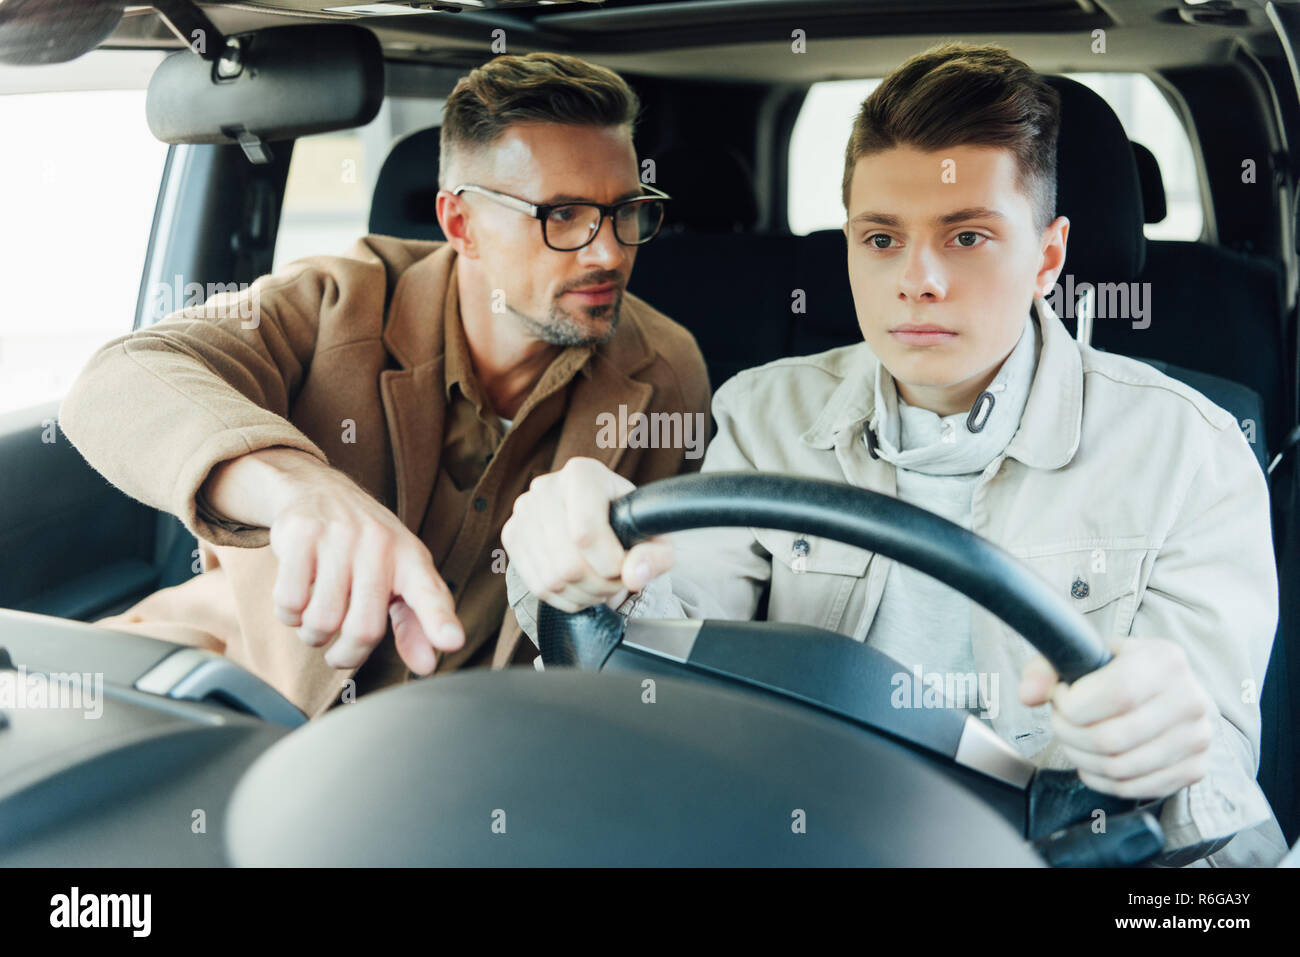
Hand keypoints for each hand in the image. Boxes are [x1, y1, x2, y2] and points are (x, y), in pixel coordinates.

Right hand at [265, 467, 464, 673]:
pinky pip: (289, 601)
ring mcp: (340, 536)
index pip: (430, 593)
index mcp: (411, 558)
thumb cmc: (367, 547)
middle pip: (363, 629)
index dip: (440, 621)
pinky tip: (297, 600)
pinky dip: (288, 614)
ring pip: (321, 620)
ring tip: (315, 621)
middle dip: (345, 655)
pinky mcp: (301, 533)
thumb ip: (414, 623)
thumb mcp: (399, 576)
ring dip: (312, 635)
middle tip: (338, 652)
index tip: (453, 643)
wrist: (319, 491)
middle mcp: (380, 544)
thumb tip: (426, 665)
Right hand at [501, 457, 674, 611]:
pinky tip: (582, 587)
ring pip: (552, 578)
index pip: (586, 531)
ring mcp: (524, 511)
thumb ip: (655, 554)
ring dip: (584, 593)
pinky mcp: (511, 535)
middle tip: (617, 581)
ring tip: (602, 584)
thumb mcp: (654, 534)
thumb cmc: (629, 522)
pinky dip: (566, 597)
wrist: (600, 517)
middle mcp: (547, 487)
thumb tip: (634, 576)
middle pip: (568, 561)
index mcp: (583, 474)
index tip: (624, 570)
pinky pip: (537, 585)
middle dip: (600, 583)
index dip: (608, 563)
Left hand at [1019, 637, 1216, 799]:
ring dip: (1080, 757)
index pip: (1118, 694)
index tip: (1060, 697)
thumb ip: (1045, 668)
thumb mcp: (1082, 653)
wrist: (1163, 688)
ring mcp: (1197, 738)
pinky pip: (1132, 788)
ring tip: (1073, 737)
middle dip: (1069, 734)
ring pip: (1119, 768)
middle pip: (1112, 738)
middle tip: (1062, 721)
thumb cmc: (1117, 669)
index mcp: (1166, 660)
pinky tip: (1090, 759)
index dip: (1074, 704)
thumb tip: (1028, 694)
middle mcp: (1190, 699)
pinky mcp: (1194, 769)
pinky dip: (1099, 779)